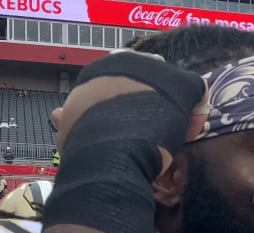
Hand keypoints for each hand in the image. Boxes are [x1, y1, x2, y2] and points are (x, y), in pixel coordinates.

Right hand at [51, 52, 208, 162]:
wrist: (107, 150)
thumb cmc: (86, 144)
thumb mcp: (71, 127)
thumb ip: (69, 117)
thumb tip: (57, 115)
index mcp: (98, 70)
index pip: (121, 78)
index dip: (129, 102)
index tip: (129, 124)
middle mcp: (126, 61)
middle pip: (150, 78)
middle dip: (154, 103)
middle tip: (153, 130)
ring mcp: (154, 69)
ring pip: (173, 87)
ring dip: (173, 111)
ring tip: (168, 136)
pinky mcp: (179, 82)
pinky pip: (196, 93)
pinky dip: (194, 115)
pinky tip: (185, 135)